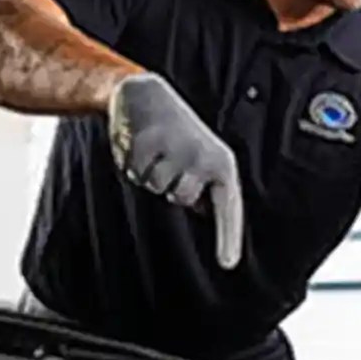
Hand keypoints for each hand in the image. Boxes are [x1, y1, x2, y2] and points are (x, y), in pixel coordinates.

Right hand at [107, 73, 242, 268]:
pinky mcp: (147, 144)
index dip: (228, 237)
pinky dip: (132, 164)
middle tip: (169, 157)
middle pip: (180, 198)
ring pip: (155, 187)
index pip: (228, 206)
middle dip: (169, 185)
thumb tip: (205, 210)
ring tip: (155, 149)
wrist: (146, 94)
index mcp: (221, 162)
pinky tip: (139, 144)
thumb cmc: (178, 132)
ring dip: (148, 174)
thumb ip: (204, 185)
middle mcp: (202, 157)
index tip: (227, 265)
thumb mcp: (201, 156)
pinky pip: (135, 174)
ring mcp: (175, 150)